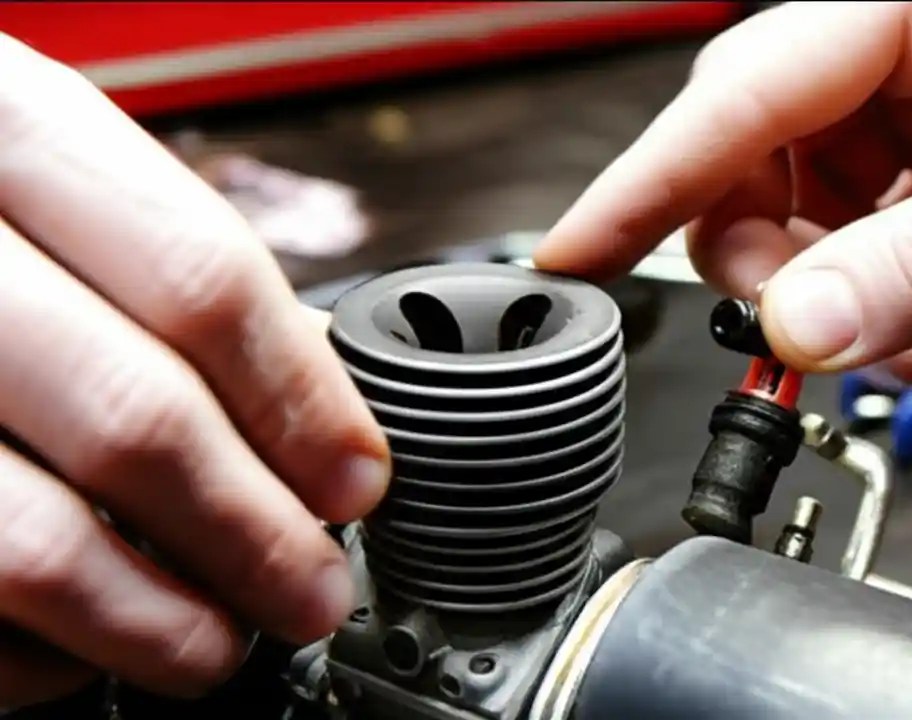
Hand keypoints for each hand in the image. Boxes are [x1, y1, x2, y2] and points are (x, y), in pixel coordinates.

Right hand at [0, 36, 388, 705]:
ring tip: (218, 640)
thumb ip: (162, 276)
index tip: (357, 482)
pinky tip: (80, 644)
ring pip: (32, 544)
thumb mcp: (41, 179)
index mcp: (0, 128)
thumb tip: (317, 389)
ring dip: (155, 619)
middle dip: (255, 533)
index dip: (304, 401)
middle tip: (310, 588)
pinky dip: (33, 654)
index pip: (200, 278)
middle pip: (135, 417)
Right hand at [535, 2, 911, 375]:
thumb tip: (801, 327)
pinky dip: (869, 275)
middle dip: (759, 250)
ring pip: (807, 186)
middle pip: (758, 139)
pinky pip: (869, 212)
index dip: (648, 178)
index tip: (574, 248)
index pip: (744, 84)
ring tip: (881, 327)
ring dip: (819, 275)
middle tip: (796, 328)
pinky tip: (905, 307)